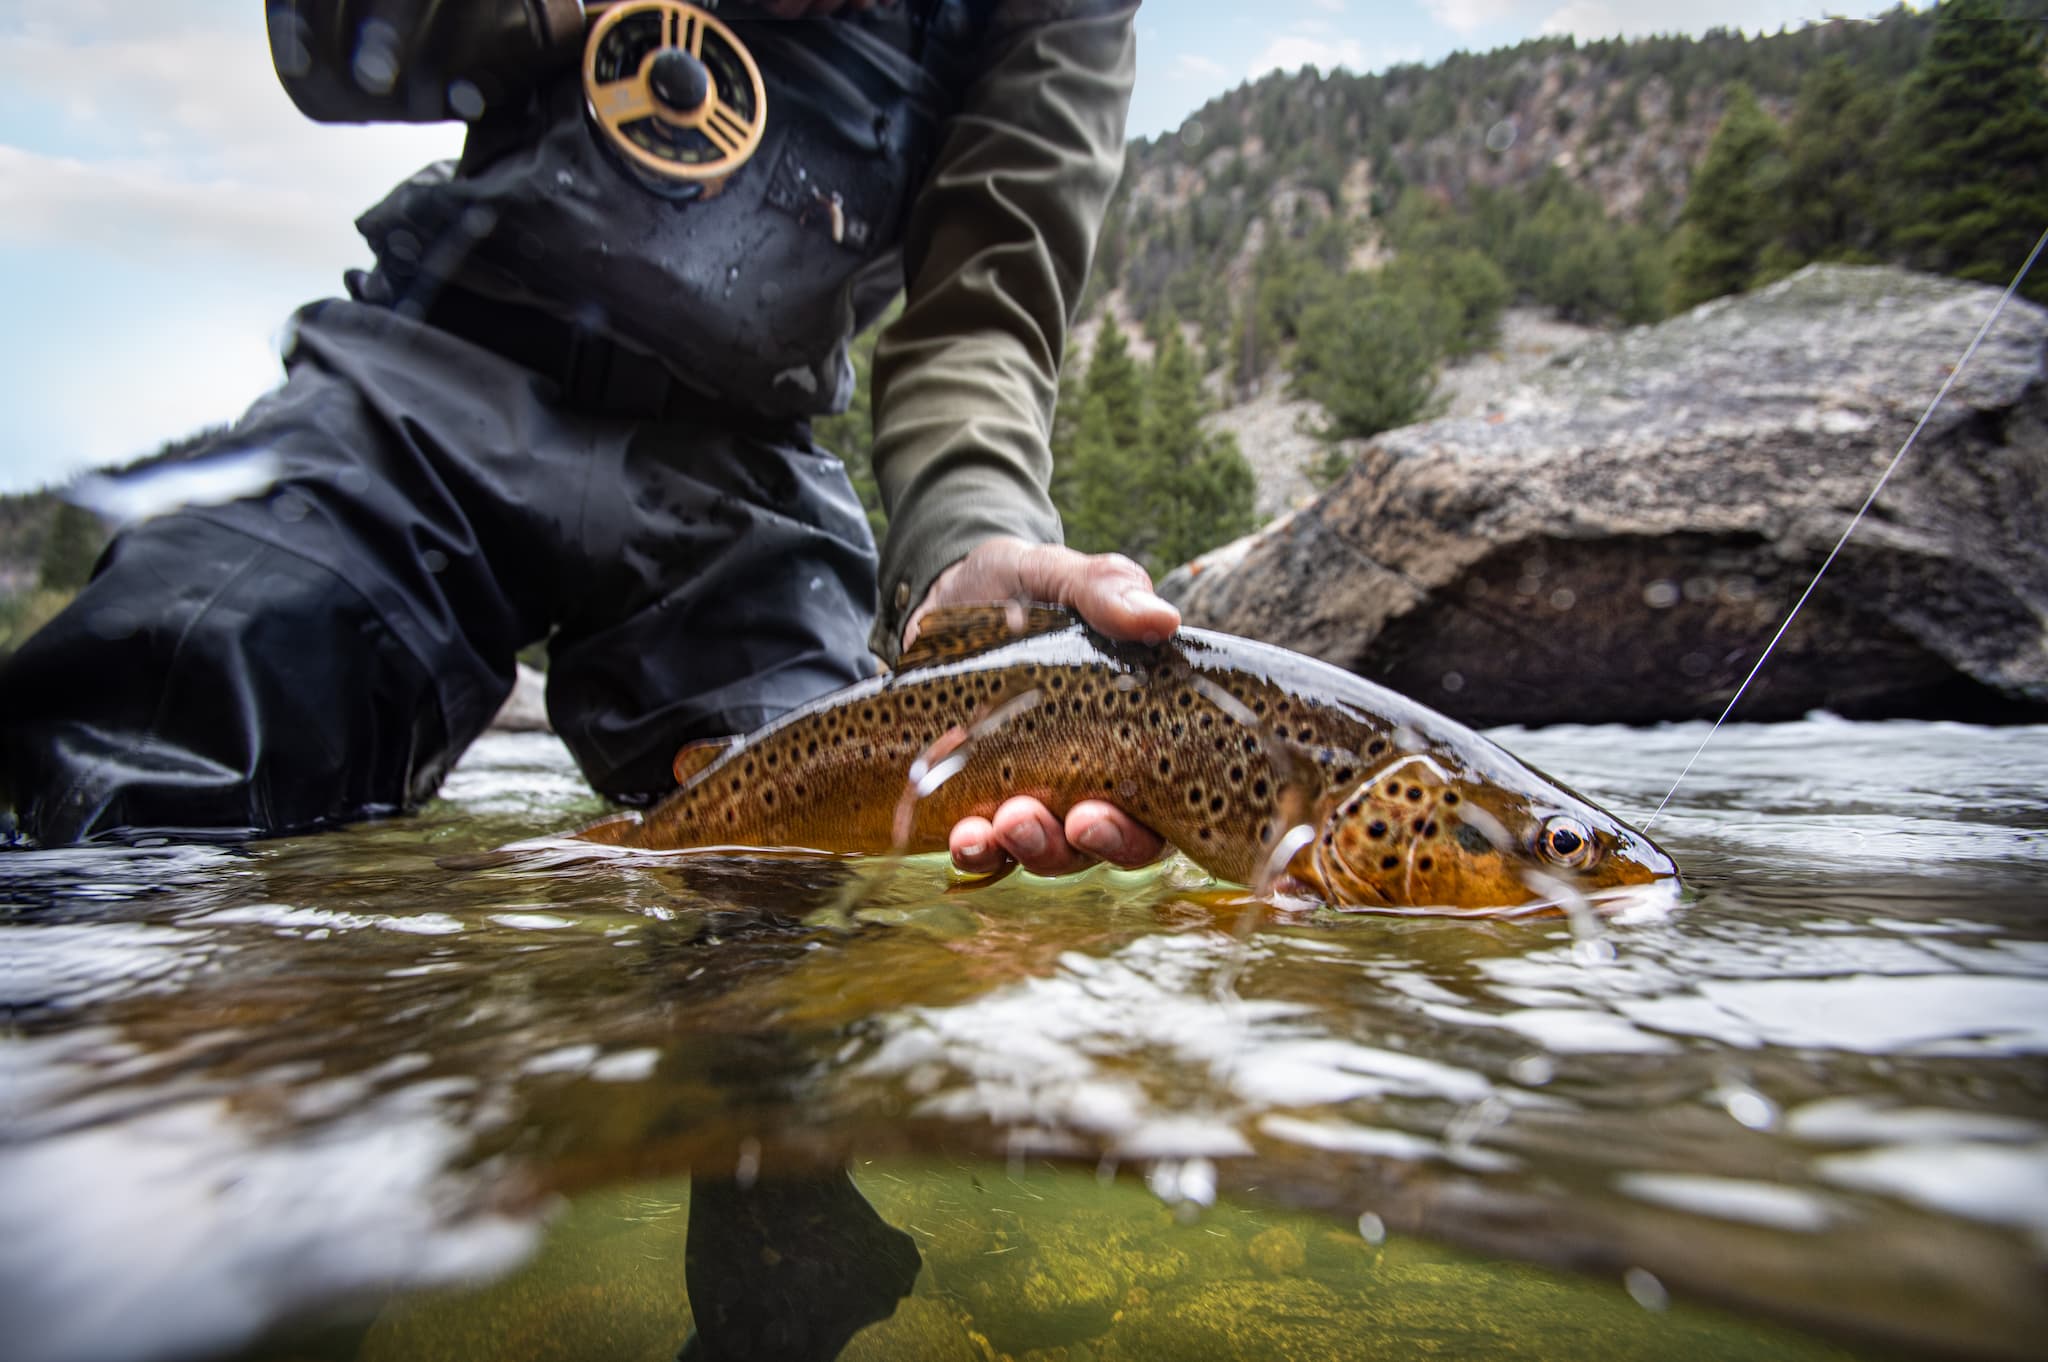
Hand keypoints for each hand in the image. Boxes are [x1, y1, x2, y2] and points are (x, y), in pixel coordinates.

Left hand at [906, 538, 1179, 879]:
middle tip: (1057, 823)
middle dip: (1082, 846)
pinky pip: (990, 844)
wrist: (949, 591)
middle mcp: (1095, 776)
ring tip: (997, 826)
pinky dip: (978, 849)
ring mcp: (1039, 792)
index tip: (1097, 815)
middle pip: (1106, 843)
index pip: (1162, 808)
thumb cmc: (1025, 588)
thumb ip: (1107, 588)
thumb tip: (1163, 619)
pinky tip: (963, 837)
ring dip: (1028, 849)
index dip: (1138, 831)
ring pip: (1047, 851)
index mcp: (1136, 731)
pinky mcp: (984, 796)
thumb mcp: (1060, 575)